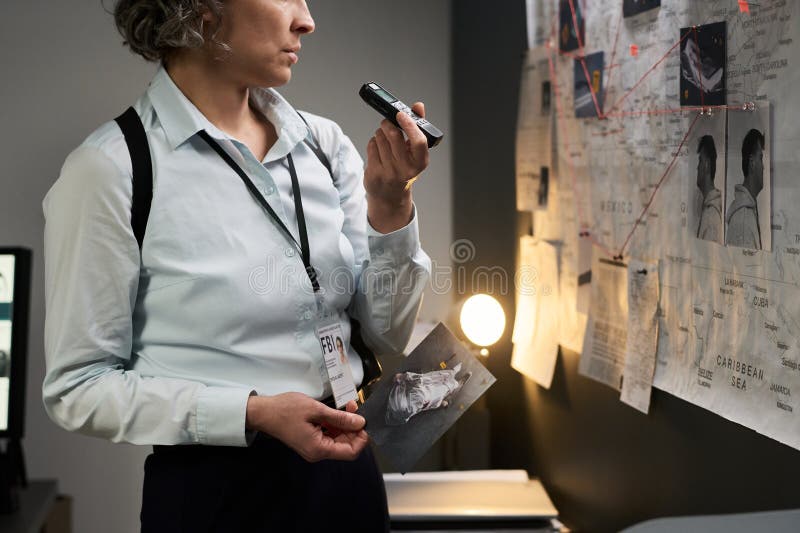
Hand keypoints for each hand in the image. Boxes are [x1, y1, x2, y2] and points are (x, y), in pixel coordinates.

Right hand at [246, 393, 367, 461]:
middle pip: (346, 446)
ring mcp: (313, 448)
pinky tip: (336, 413)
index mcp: (319, 449)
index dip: (361, 438)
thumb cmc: (285, 410)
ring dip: (345, 425)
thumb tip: (359, 423)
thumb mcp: (316, 410)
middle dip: (353, 428)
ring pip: (338, 440)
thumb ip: (340, 418)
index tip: (363, 422)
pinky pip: (329, 436)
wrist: (264, 412)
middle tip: (354, 409)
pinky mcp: (310, 441)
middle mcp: (317, 452)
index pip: (351, 452)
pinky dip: (335, 425)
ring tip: (346, 407)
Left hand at [364, 102, 429, 232]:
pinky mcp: (374, 173)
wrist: (390, 196)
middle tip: (388, 122)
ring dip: (380, 134)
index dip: (409, 125)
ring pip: (380, 138)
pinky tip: (378, 150)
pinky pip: (371, 146)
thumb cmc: (404, 168)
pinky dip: (373, 143)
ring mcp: (389, 172)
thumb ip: (418, 127)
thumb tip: (418, 105)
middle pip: (394, 135)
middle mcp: (406, 169)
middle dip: (388, 123)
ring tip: (384, 140)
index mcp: (420, 162)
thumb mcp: (415, 152)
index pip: (418, 142)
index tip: (401, 114)